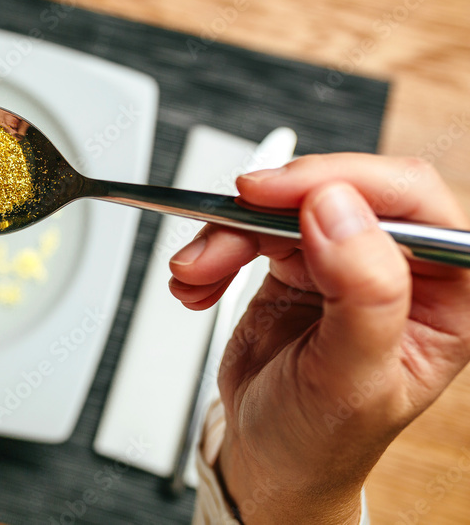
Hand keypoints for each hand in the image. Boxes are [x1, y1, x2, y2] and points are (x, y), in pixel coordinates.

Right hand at [168, 154, 469, 523]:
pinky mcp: (295, 263)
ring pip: (283, 206)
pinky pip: (249, 228)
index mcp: (445, 290)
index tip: (282, 196)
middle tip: (231, 217)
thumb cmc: (326, 436)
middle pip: (339, 190)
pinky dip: (214, 248)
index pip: (409, 199)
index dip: (346, 183)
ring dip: (228, 232)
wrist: (270, 459)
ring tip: (197, 272)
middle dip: (273, 206)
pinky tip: (198, 281)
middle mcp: (398, 267)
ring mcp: (342, 261)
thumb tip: (338, 211)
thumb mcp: (352, 381)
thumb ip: (363, 295)